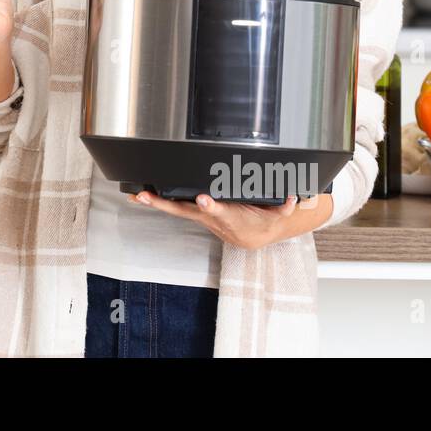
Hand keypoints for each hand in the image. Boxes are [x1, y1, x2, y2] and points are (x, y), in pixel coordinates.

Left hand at [126, 189, 329, 249]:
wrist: (256, 236)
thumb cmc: (265, 220)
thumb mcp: (280, 215)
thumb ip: (286, 207)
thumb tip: (294, 198)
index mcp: (232, 218)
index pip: (222, 212)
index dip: (212, 207)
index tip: (203, 199)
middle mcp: (212, 219)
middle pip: (187, 211)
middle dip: (168, 204)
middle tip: (148, 196)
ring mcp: (201, 217)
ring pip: (176, 209)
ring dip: (156, 202)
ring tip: (137, 194)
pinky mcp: (195, 213)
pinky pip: (174, 207)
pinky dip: (158, 201)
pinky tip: (140, 195)